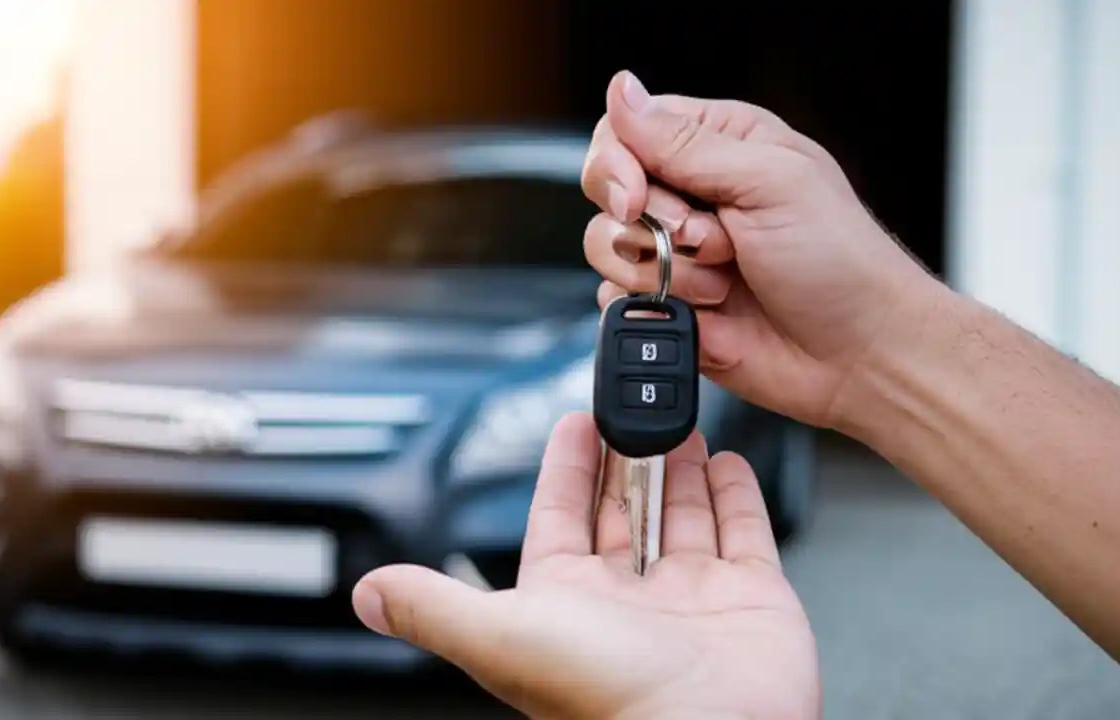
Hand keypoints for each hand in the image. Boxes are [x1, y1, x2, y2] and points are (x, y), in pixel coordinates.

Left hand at [352, 413, 818, 718]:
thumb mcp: (501, 637)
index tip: (571, 421)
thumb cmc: (603, 702)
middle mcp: (629, 599)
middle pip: (622, 508)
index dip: (563, 467)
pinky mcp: (751, 600)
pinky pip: (745, 535)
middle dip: (624, 454)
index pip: (560, 516)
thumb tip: (367, 594)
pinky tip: (728, 464)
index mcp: (568, 601)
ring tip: (678, 420)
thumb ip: (434, 606)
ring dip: (679, 466)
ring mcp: (692, 599)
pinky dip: (738, 496)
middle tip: (629, 405)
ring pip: (682, 514)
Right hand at [582, 71, 943, 427]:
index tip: (638, 195)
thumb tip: (622, 90)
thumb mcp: (769, 179)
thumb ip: (685, 141)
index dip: (618, 164)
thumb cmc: (839, 261)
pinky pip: (617, 299)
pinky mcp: (669, 304)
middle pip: (606, 188)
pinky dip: (656, 308)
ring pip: (605, 247)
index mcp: (719, 145)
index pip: (625, 130)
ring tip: (722, 279)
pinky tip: (708, 309)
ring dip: (664, 270)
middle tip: (703, 237)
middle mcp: (692, 195)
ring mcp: (677, 253)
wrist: (856, 355)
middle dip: (646, 221)